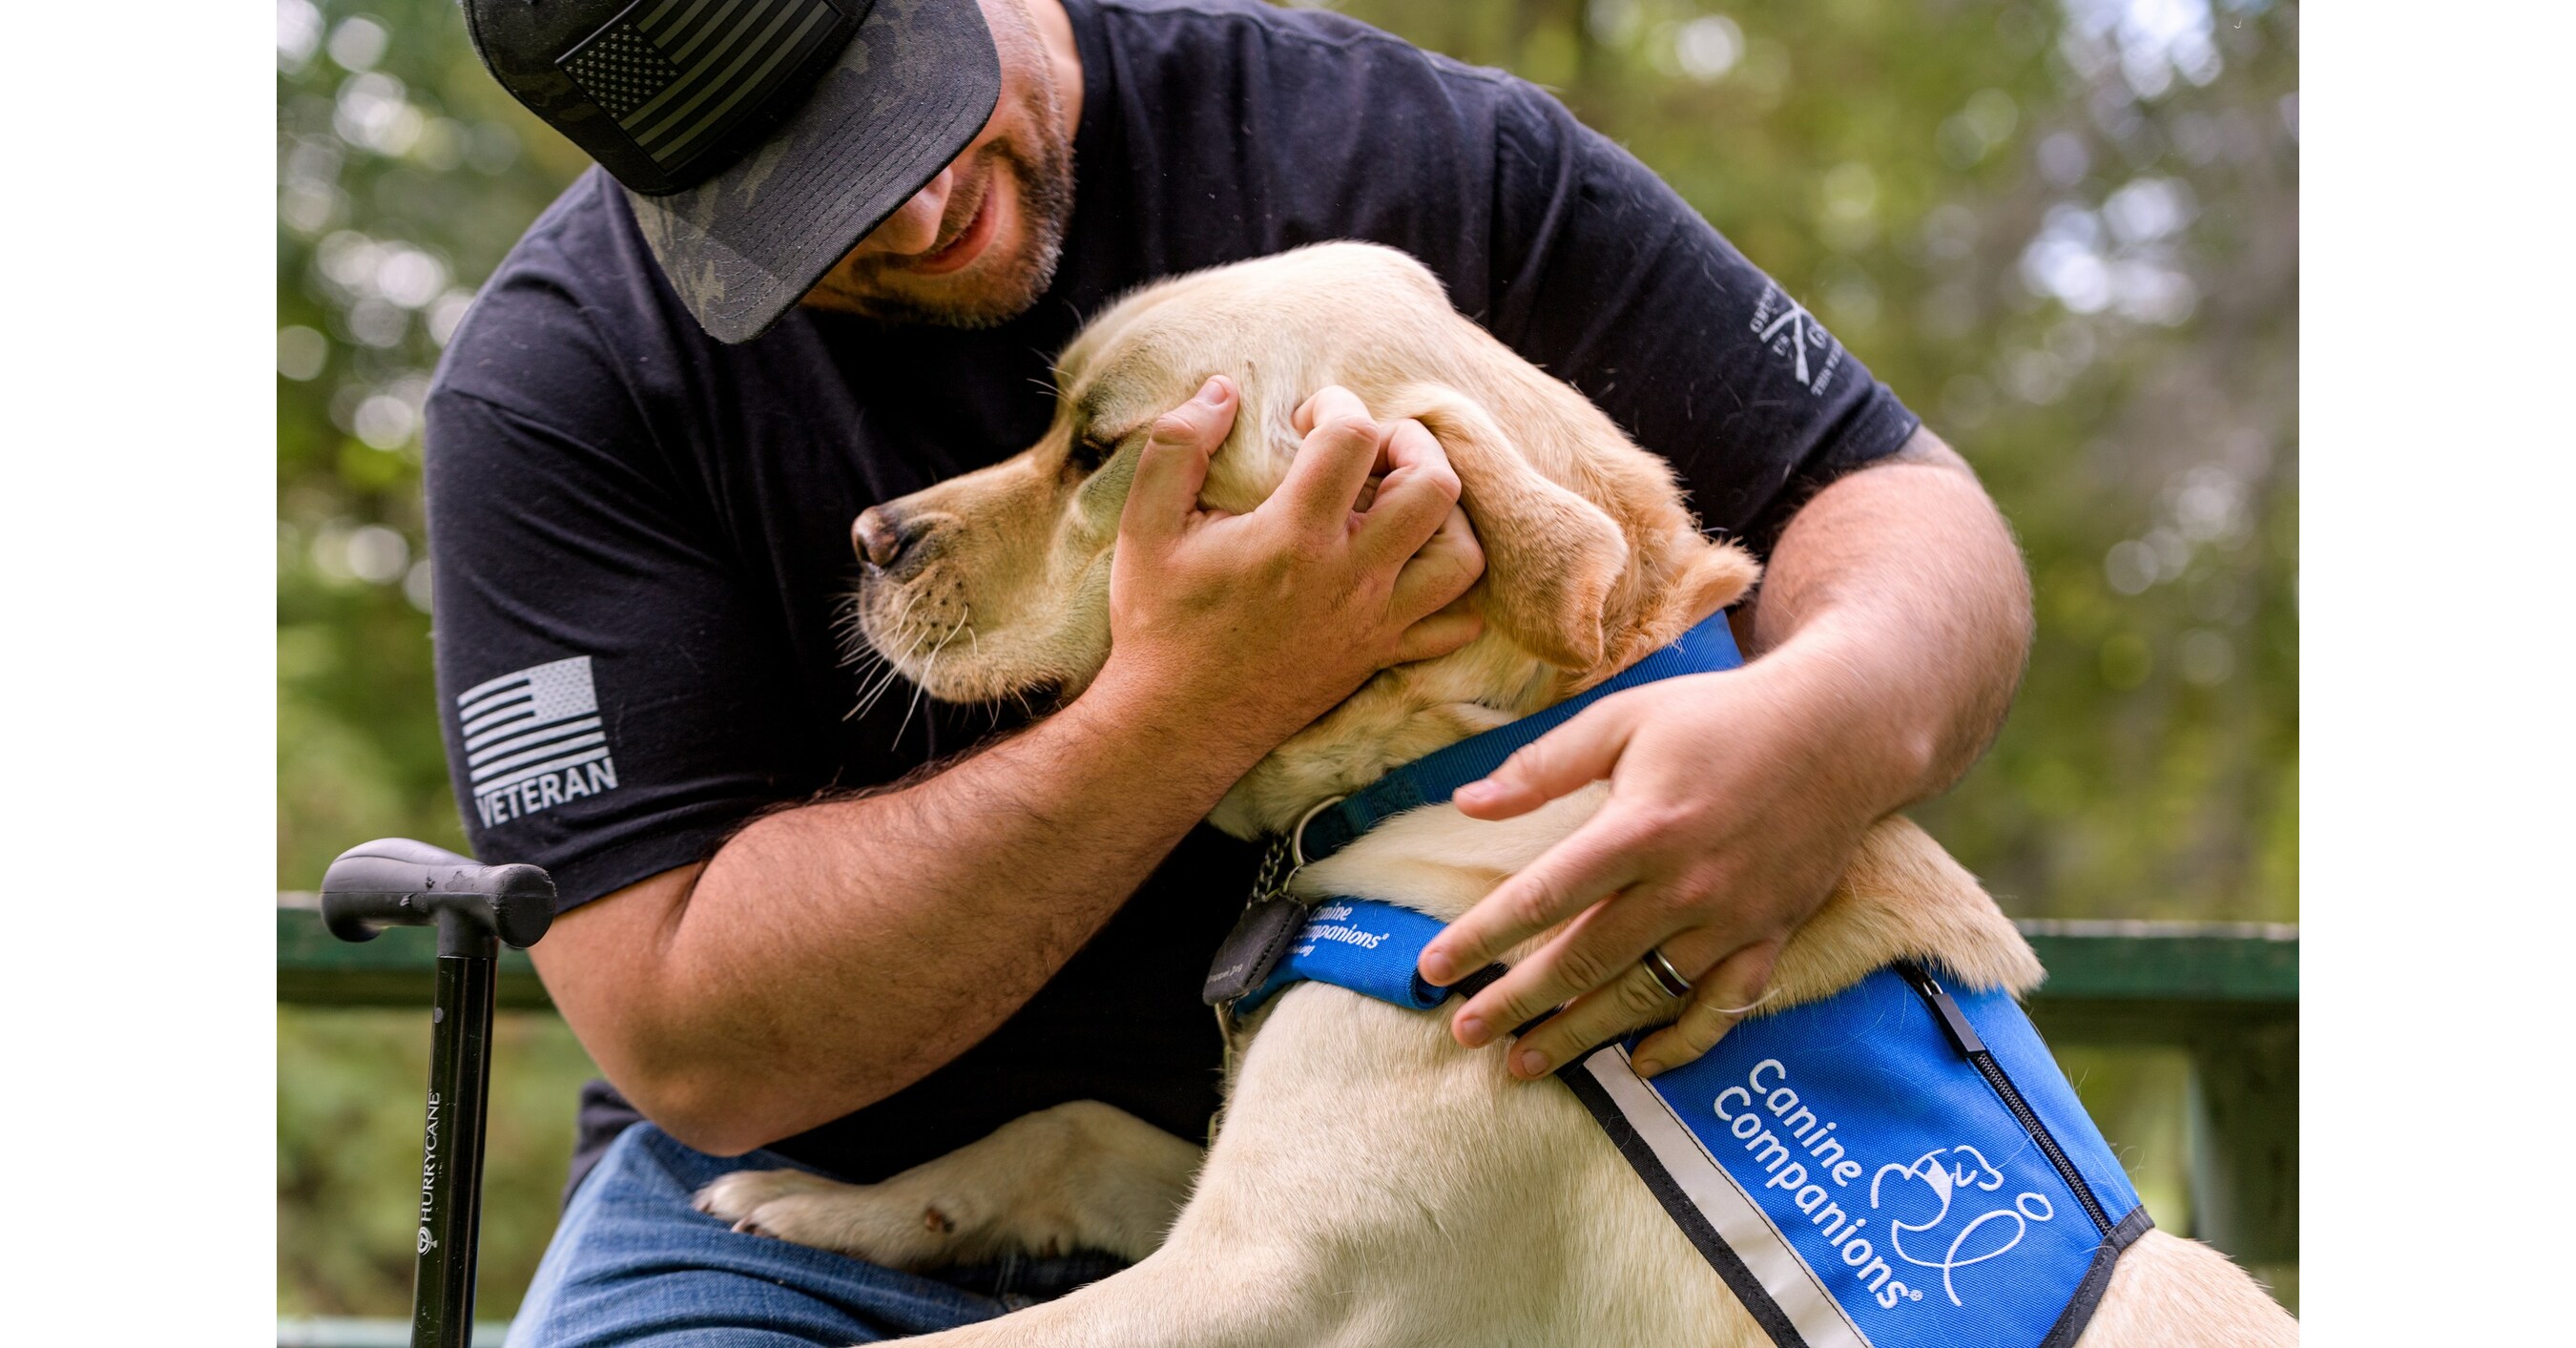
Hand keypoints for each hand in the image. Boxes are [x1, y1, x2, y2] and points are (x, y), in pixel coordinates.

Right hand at [1104, 377, 1484, 755]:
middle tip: (1369, 450)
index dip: (1337, 404)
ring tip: (1397, 503)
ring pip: (1463, 555)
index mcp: (1293, 536)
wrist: (1177, 723)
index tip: (1306, 419)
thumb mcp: (1146, 525)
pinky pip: (1456, 624)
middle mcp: (1349, 577)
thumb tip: (1221, 391)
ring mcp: (1374, 621)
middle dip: (1411, 444)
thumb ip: (1177, 445)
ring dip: (1444, 515)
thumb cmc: (1159, 622)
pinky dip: (1453, 591)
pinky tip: (1410, 566)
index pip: (1354, 436)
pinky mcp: (1381, 656)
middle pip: (1434, 486)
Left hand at [1413, 642, 1911, 1079]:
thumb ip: (1543, 765)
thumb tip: (1466, 804)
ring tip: (1525, 1062)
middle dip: (1517, 1004)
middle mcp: (1684, 884)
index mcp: (1640, 827)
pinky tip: (1638, 1065)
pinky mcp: (1770, 935)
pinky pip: (1723, 1008)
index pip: (1543, 898)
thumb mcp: (1624, 718)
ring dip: (1582, 1036)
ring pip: (1644, 996)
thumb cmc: (1721, 716)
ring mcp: (1731, 918)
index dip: (1482, 938)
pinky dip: (1682, 1044)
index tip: (1433, 970)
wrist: (1842, 730)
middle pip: (1585, 961)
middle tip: (1465, 1033)